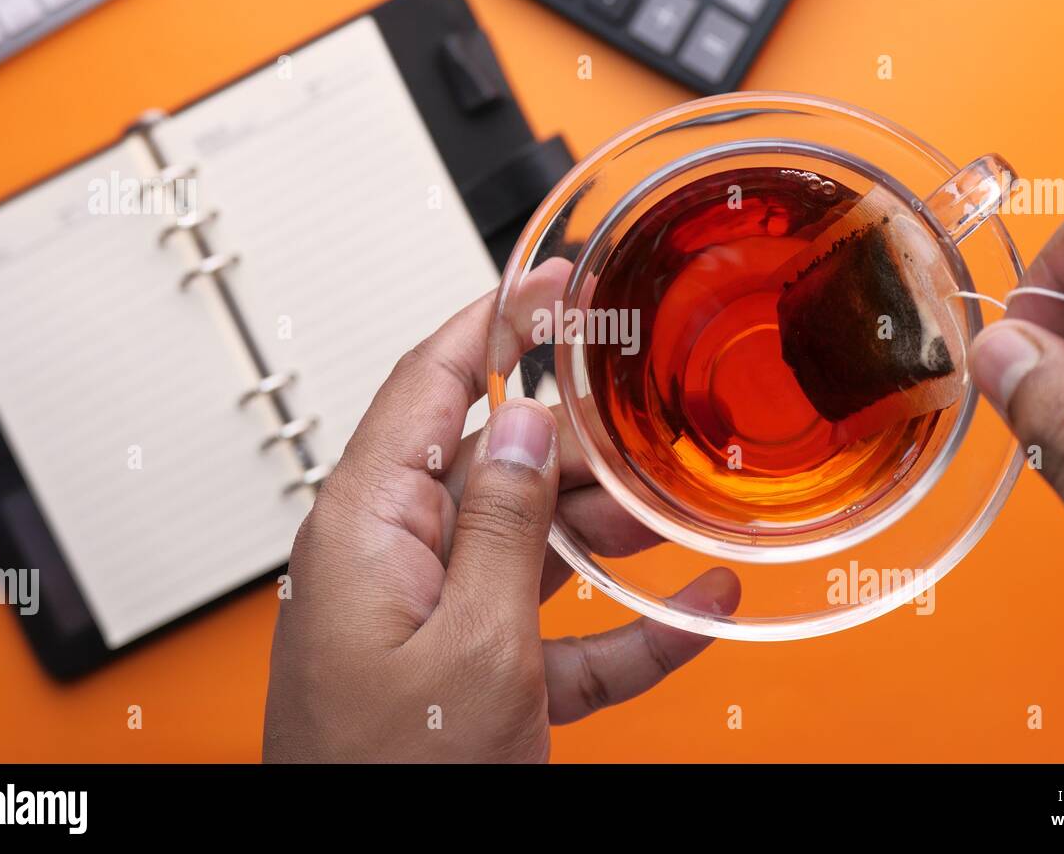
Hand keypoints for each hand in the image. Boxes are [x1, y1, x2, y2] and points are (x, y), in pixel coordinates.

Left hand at [262, 260, 738, 761]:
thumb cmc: (388, 782)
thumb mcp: (470, 645)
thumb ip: (501, 525)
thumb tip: (527, 425)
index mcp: (368, 526)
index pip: (428, 383)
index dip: (496, 322)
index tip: (553, 281)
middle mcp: (398, 557)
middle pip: (497, 460)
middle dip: (581, 444)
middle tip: (647, 423)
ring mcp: (440, 616)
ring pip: (536, 538)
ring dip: (612, 531)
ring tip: (680, 514)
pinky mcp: (478, 673)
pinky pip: (561, 628)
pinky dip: (627, 623)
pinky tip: (696, 609)